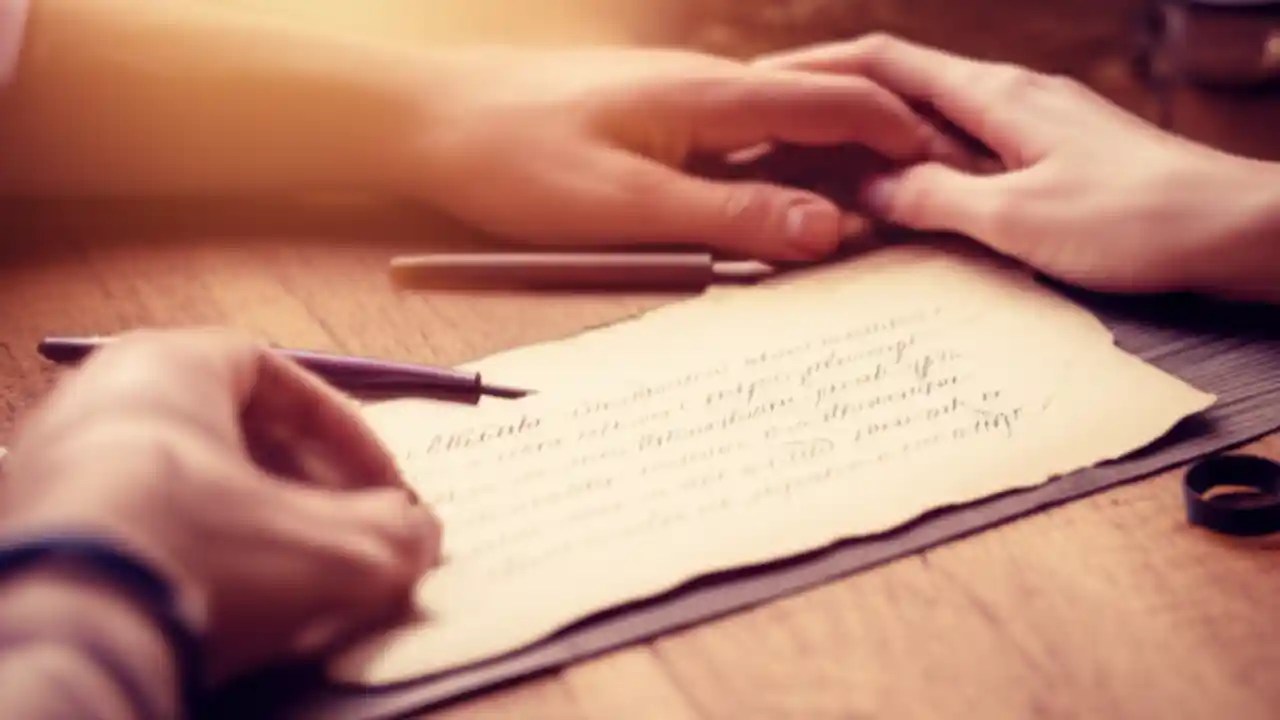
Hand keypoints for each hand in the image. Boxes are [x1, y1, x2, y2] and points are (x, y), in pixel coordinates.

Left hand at [0, 330, 439, 682]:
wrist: (64, 646)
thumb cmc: (203, 559)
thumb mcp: (329, 551)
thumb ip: (392, 535)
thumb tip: (419, 535)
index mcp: (164, 366)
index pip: (276, 375)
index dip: (345, 433)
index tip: (383, 488)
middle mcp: (96, 400)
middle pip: (228, 431)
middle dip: (302, 486)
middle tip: (345, 535)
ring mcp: (53, 470)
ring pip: (182, 486)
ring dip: (251, 526)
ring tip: (295, 579)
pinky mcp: (32, 537)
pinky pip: (135, 530)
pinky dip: (191, 557)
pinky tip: (225, 606)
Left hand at [398, 46, 965, 260]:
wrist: (425, 116)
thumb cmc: (512, 155)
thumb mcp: (626, 206)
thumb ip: (729, 219)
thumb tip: (827, 231)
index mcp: (710, 95)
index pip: (836, 102)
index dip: (900, 135)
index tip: (948, 173)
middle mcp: (703, 88)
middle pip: (818, 110)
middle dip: (880, 148)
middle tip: (924, 197)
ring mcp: (676, 104)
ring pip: (778, 130)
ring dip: (829, 167)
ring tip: (871, 212)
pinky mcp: (651, 125)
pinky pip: (735, 146)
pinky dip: (774, 175)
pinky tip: (776, 208)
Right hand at [759, 35, 1279, 297]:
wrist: (1240, 229)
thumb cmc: (1140, 218)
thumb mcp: (1019, 217)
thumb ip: (936, 196)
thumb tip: (870, 186)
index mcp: (997, 96)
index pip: (887, 63)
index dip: (820, 69)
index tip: (765, 82)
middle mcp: (1013, 97)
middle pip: (905, 86)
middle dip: (838, 106)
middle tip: (782, 137)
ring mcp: (1036, 125)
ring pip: (936, 121)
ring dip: (880, 141)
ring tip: (828, 172)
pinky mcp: (1055, 156)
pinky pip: (970, 150)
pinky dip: (926, 168)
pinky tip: (913, 201)